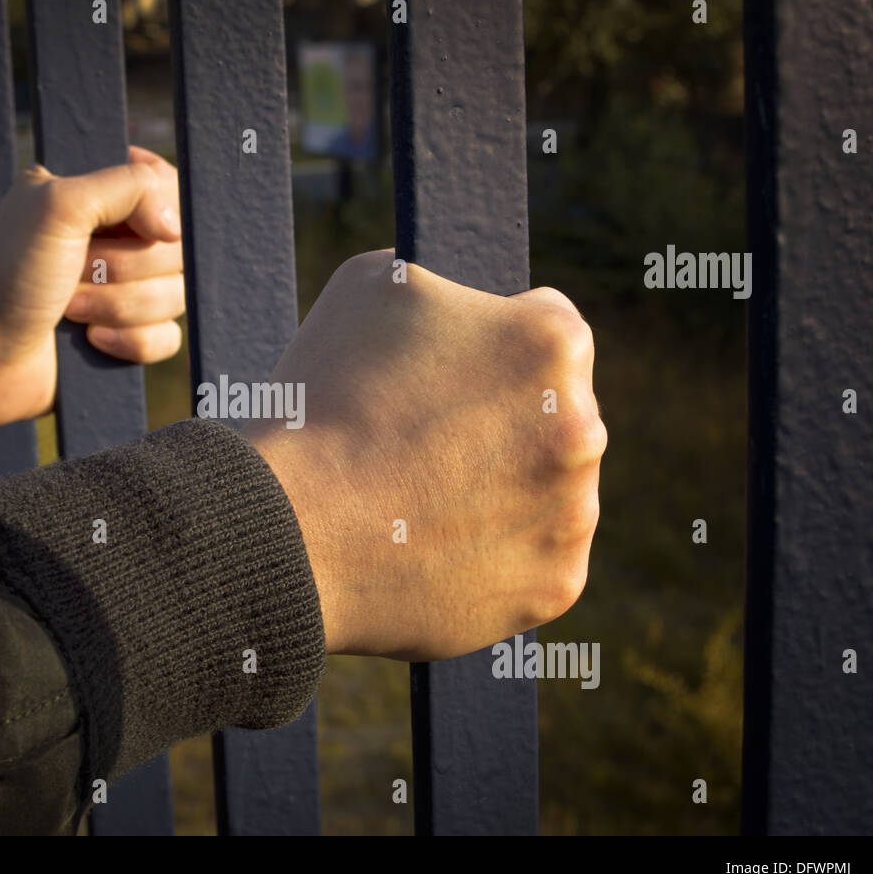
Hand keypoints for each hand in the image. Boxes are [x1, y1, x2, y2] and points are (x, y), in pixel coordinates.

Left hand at [0, 146, 184, 428]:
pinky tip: (92, 342)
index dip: (155, 210)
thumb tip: (175, 227)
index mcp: (95, 198)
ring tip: (71, 311)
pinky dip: (132, 342)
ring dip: (121, 306)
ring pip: (175, 295)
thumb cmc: (5, 274)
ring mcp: (121, 292)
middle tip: (75, 273)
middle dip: (125, 268)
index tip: (115, 224)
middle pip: (175, 248)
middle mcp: (112, 241)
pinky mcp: (126, 339)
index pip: (166, 188)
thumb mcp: (58, 205)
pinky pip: (168, 338)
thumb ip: (130, 187)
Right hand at [243, 251, 605, 661]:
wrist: (288, 528)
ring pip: (548, 489)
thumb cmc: (320, 399)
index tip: (442, 375)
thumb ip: (446, 289)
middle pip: (554, 412)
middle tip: (422, 443)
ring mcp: (573, 515)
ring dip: (503, 488)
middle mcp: (584, 427)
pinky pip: (534, 560)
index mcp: (551, 343)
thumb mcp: (372, 286)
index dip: (487, 344)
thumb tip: (467, 310)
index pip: (545, 325)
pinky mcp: (553, 586)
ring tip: (418, 501)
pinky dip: (493, 556)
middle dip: (502, 420)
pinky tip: (432, 548)